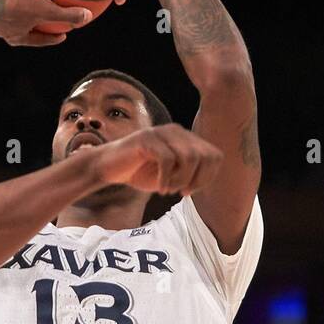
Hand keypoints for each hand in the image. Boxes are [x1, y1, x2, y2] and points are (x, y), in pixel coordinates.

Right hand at [0, 0, 90, 46]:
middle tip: (42, 18)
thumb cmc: (15, 6)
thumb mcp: (45, 10)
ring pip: (4, 12)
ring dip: (12, 6)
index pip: (39, 40)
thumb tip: (87, 17)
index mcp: (18, 35)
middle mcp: (4, 29)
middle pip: (21, 28)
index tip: (63, 35)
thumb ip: (66, 15)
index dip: (52, 38)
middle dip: (31, 23)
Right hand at [90, 124, 222, 195]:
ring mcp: (161, 133)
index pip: (214, 156)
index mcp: (186, 139)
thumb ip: (189, 175)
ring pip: (189, 157)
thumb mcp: (170, 176)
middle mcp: (177, 132)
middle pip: (204, 156)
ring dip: (181, 180)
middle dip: (195, 180)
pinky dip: (166, 179)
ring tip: (168, 189)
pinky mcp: (146, 138)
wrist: (109, 167)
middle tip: (180, 192)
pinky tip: (159, 188)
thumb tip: (206, 182)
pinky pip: (167, 159)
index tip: (190, 192)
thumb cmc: (140, 172)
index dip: (207, 177)